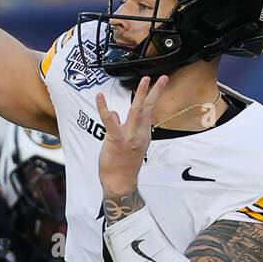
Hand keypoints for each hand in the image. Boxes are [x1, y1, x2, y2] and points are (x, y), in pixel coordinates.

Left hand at [95, 75, 167, 198]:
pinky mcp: (115, 140)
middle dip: (156, 92)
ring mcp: (129, 136)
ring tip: (145, 80)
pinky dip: (103, 108)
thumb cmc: (122, 166)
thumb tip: (115, 114)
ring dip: (141, 94)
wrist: (120, 183)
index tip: (158, 85)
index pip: (149, 113)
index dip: (153, 98)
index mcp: (143, 135)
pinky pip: (109, 121)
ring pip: (137, 111)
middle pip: (149, 109)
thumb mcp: (127, 146)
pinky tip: (99, 97)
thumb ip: (122, 128)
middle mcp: (140, 134)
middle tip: (162, 78)